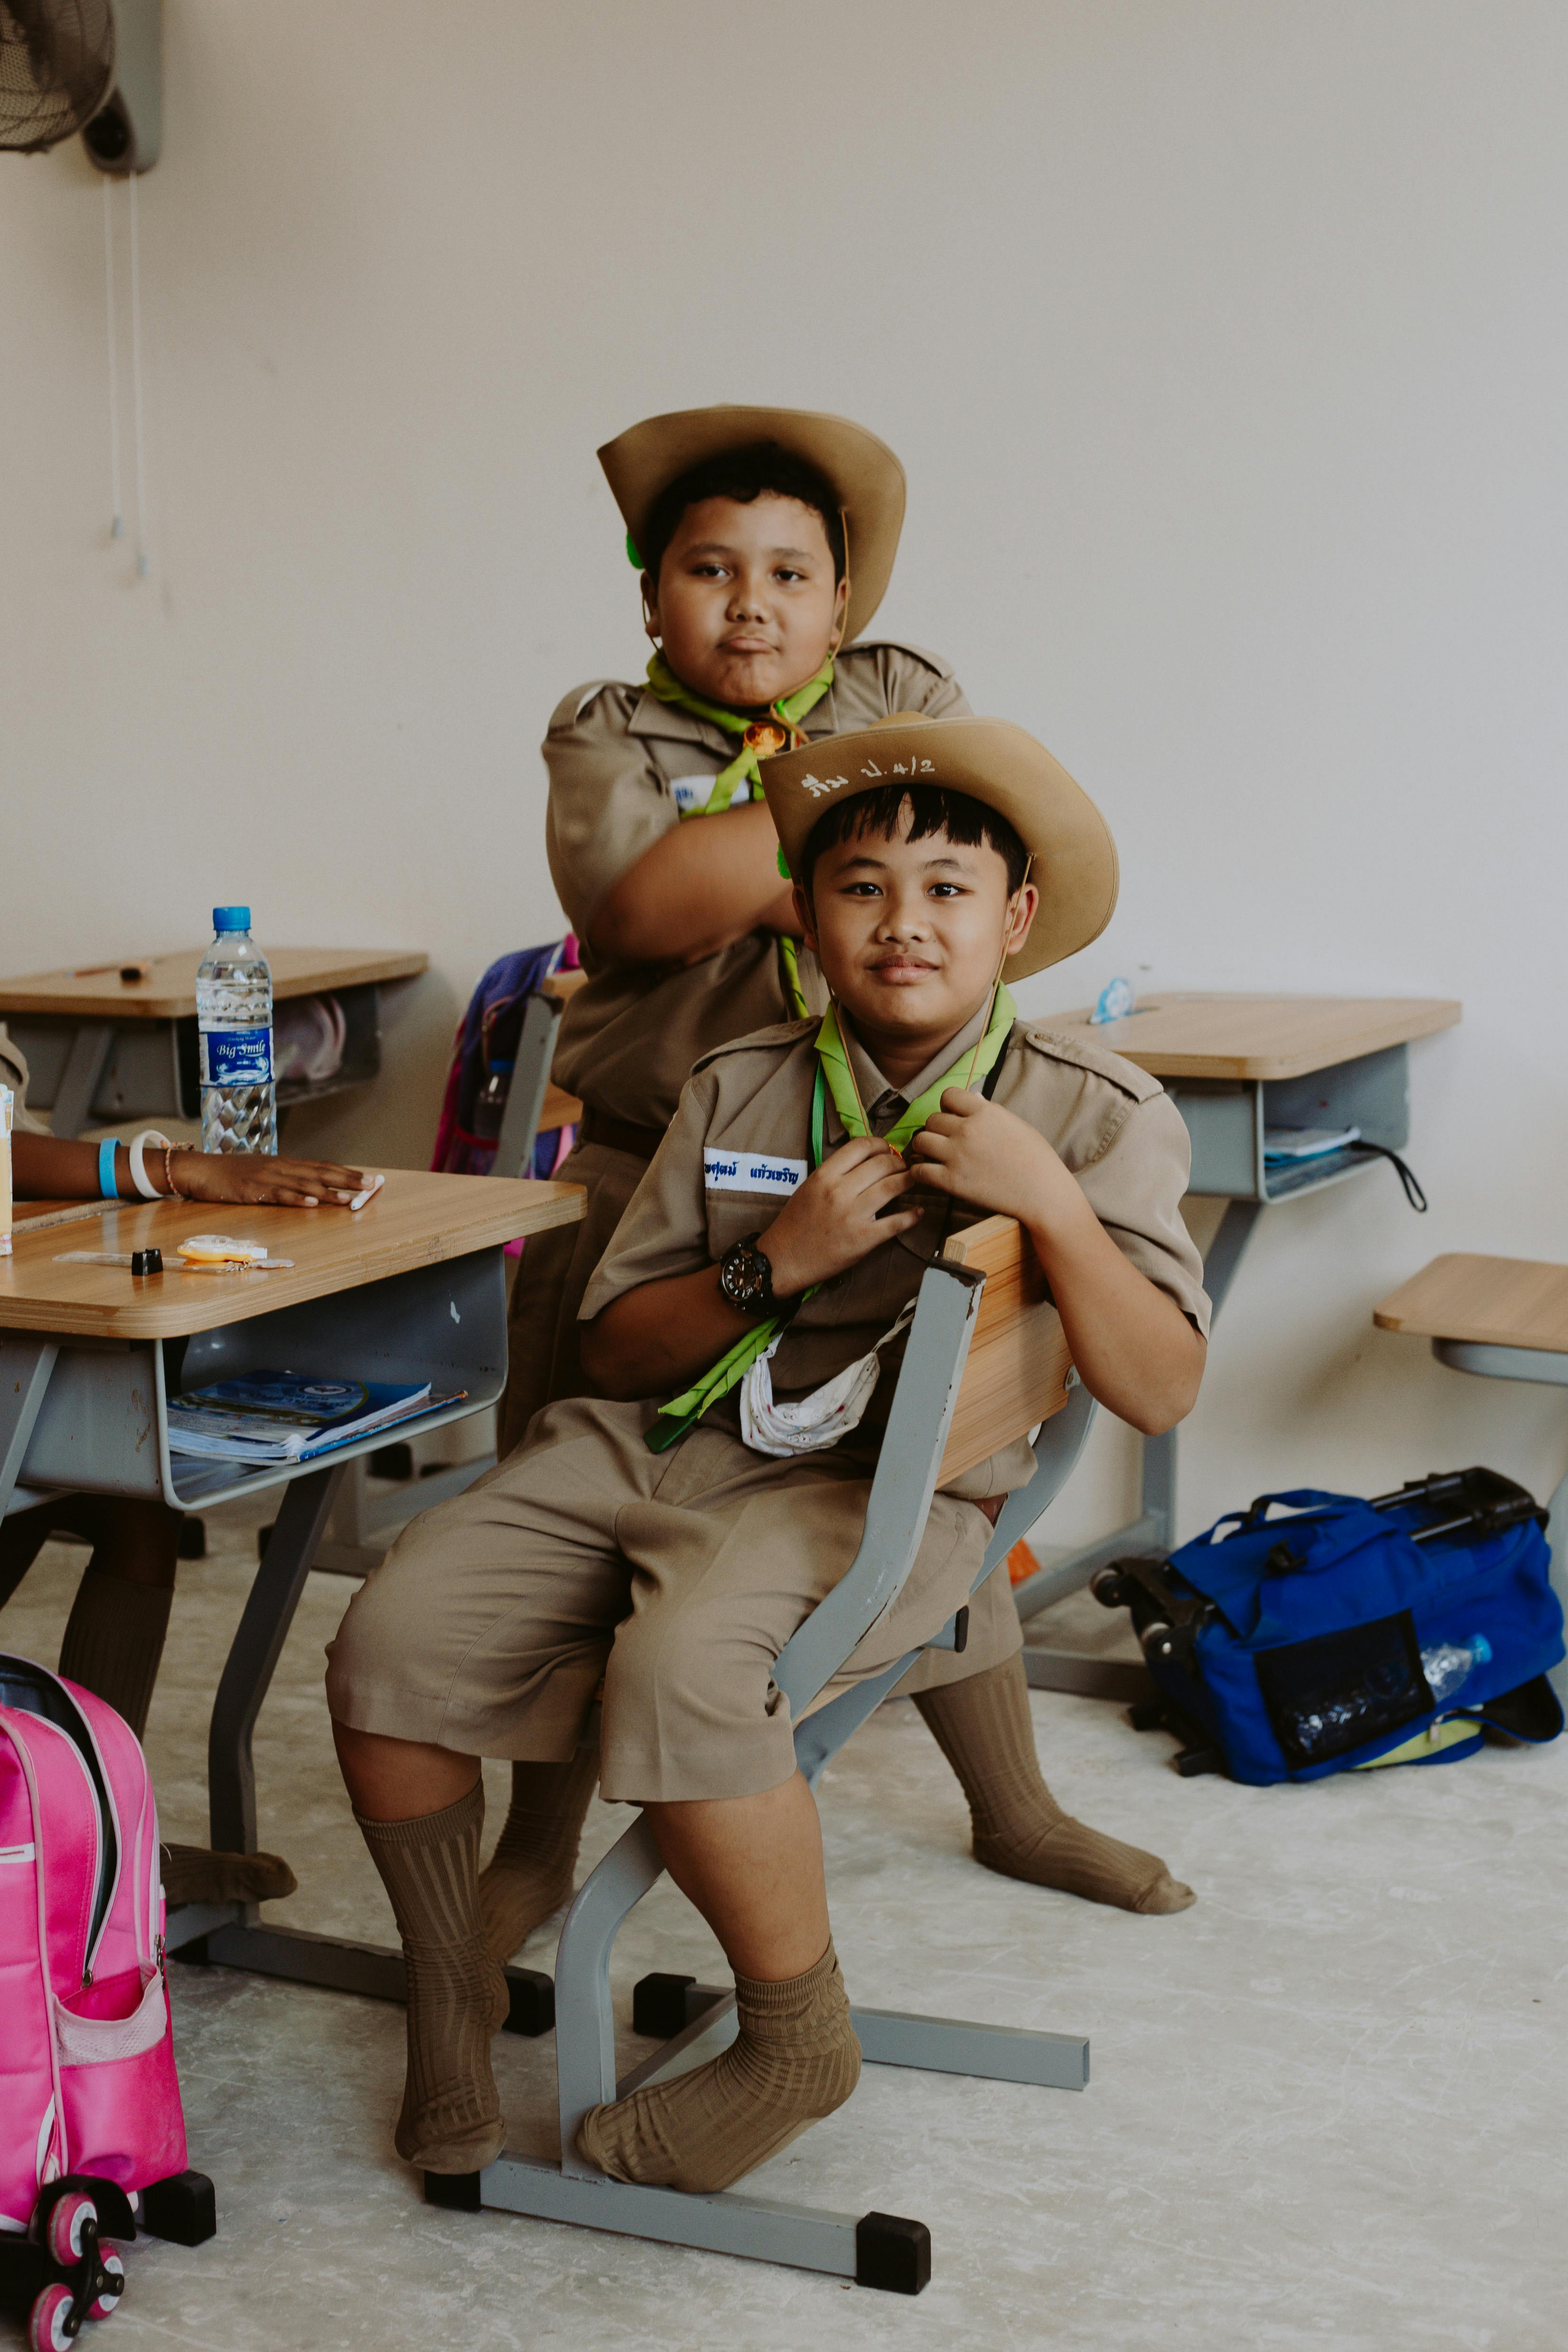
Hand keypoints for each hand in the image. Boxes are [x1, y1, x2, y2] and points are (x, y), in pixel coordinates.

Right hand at [168, 1150, 370, 1207]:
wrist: (200, 1170)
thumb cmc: (231, 1174)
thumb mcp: (263, 1173)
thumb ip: (285, 1179)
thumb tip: (309, 1187)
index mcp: (284, 1163)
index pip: (322, 1166)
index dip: (346, 1172)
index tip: (369, 1178)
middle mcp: (280, 1167)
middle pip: (320, 1173)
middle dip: (347, 1179)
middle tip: (371, 1185)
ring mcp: (266, 1178)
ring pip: (303, 1184)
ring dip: (327, 1192)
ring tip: (349, 1198)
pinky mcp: (252, 1190)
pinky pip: (277, 1195)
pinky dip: (296, 1199)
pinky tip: (311, 1204)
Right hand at [760, 1135, 920, 1296]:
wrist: (785, 1259)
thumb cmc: (796, 1223)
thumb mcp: (810, 1187)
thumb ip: (835, 1172)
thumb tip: (866, 1160)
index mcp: (824, 1176)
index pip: (861, 1146)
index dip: (881, 1144)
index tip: (887, 1150)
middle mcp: (839, 1191)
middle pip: (882, 1163)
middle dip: (898, 1162)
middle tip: (902, 1167)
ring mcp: (853, 1215)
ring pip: (893, 1186)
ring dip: (909, 1180)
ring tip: (912, 1181)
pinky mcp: (864, 1239)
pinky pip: (897, 1222)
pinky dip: (912, 1215)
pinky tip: (918, 1211)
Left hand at [906, 1089, 1080, 1226]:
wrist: (1043, 1193)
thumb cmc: (1037, 1160)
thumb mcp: (1017, 1125)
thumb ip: (991, 1111)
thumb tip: (973, 1098)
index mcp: (985, 1112)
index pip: (949, 1095)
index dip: (948, 1106)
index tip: (953, 1117)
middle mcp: (967, 1130)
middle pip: (932, 1120)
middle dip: (937, 1129)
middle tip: (946, 1141)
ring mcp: (957, 1155)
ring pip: (920, 1141)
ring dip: (925, 1147)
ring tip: (934, 1156)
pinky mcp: (951, 1181)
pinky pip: (919, 1170)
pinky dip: (919, 1172)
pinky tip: (928, 1174)